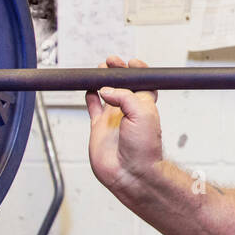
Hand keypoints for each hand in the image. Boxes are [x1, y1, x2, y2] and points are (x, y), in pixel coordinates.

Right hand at [85, 56, 162, 196]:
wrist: (131, 173)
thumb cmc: (144, 148)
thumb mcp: (142, 114)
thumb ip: (125, 97)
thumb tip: (107, 88)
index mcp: (144, 104)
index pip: (142, 81)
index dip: (136, 70)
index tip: (130, 62)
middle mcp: (128, 110)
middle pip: (122, 83)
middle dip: (117, 70)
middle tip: (110, 61)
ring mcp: (113, 118)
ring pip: (107, 92)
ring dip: (103, 79)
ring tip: (99, 69)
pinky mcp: (99, 127)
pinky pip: (93, 106)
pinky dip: (90, 95)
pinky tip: (89, 87)